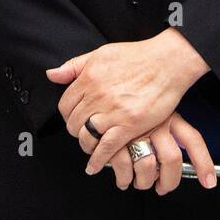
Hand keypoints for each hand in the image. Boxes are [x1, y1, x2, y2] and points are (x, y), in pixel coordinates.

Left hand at [46, 28, 209, 168]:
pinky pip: (105, 148)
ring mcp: (113, 111)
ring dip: (87, 145)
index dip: (68, 114)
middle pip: (73, 123)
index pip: (65, 105)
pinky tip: (94, 166)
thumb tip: (52, 75)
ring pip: (86, 137)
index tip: (76, 117)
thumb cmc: (138, 56)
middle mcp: (97, 95)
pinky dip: (97, 160)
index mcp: (89, 77)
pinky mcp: (129, 125)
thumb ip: (74, 65)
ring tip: (92, 147)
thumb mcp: (102, 53)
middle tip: (86, 132)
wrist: (168, 62)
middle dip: (77, 130)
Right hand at [80, 112, 216, 192]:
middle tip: (161, 187)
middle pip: (172, 160)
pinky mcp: (115, 137)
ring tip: (138, 181)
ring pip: (147, 168)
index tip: (209, 181)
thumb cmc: (136, 100)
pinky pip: (123, 168)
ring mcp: (136, 130)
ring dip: (142, 182)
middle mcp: (155, 123)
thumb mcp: (159, 108)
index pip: (192, 140)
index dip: (204, 164)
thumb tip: (178, 162)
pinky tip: (122, 178)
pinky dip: (122, 179)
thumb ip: (171, 131)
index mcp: (170, 116)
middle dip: (168, 182)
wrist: (109, 83)